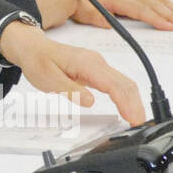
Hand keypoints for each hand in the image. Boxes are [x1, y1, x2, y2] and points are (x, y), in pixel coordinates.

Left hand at [0, 19, 144, 124]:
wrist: (32, 48)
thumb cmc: (38, 61)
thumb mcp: (48, 80)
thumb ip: (70, 91)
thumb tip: (90, 101)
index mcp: (87, 64)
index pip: (114, 85)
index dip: (127, 103)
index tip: (134, 119)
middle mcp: (97, 63)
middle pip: (125, 84)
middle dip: (135, 104)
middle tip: (140, 124)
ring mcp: (98, 65)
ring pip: (123, 82)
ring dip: (133, 100)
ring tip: (136, 119)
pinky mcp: (96, 69)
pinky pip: (117, 82)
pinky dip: (125, 95)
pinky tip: (127, 107)